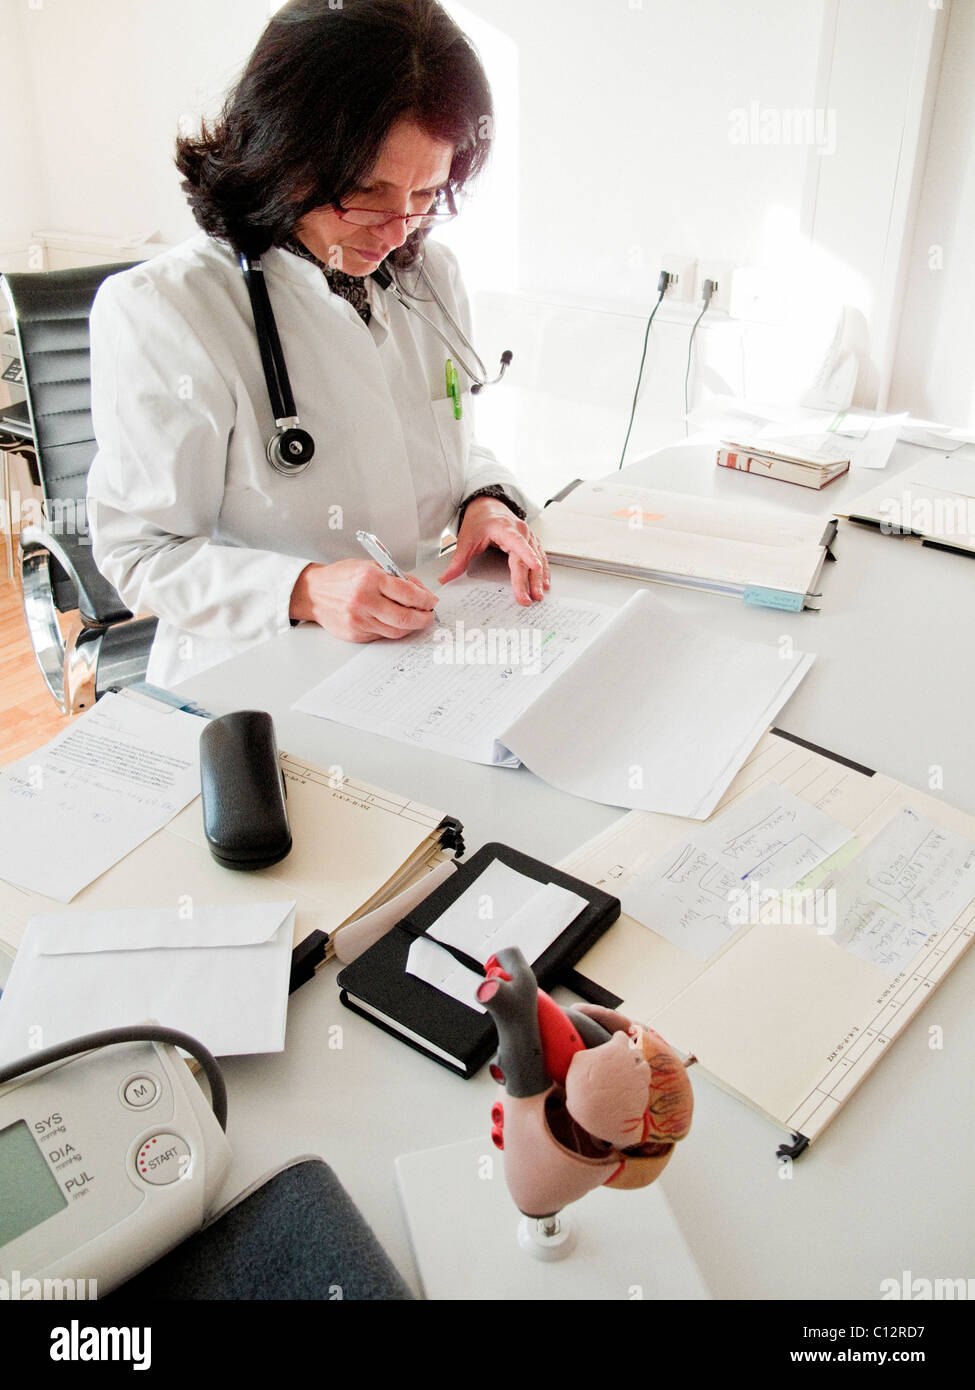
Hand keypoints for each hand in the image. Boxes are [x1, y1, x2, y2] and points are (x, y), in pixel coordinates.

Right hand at [289, 559, 437, 640]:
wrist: (314, 592)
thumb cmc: (341, 577)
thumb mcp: (370, 566)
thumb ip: (396, 578)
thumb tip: (420, 592)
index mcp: (370, 579)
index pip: (408, 593)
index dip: (425, 599)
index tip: (431, 601)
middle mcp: (364, 600)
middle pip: (405, 618)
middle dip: (423, 618)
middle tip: (428, 615)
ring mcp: (359, 620)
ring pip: (396, 631)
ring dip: (410, 627)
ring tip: (414, 619)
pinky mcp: (355, 633)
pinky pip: (382, 635)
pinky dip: (392, 630)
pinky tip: (394, 622)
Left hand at [438, 497, 550, 604]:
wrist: (488, 506)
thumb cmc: (480, 520)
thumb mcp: (466, 540)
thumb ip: (458, 561)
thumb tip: (445, 578)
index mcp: (504, 529)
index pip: (517, 544)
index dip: (527, 556)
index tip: (534, 567)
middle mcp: (520, 531)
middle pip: (527, 558)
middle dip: (529, 579)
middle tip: (529, 598)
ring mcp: (528, 536)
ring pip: (538, 558)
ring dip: (539, 577)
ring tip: (539, 594)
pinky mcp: (531, 541)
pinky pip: (541, 556)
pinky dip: (543, 570)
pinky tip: (544, 582)